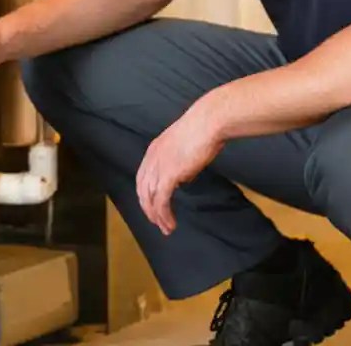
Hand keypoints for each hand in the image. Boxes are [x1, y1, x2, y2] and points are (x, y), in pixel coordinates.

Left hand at [135, 102, 225, 235]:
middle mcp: (152, 159)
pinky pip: (161, 201)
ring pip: (150, 199)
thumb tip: (183, 178)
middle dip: (148, 209)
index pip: (143, 177)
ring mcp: (159, 167)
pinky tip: (170, 223)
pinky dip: (163, 215)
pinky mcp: (169, 175)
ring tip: (165, 228)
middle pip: (142, 190)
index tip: (152, 205)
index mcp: (154, 150)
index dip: (145, 193)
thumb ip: (180, 162)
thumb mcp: (185, 146)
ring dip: (157, 216)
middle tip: (157, 222)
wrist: (208, 121)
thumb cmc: (203, 129)